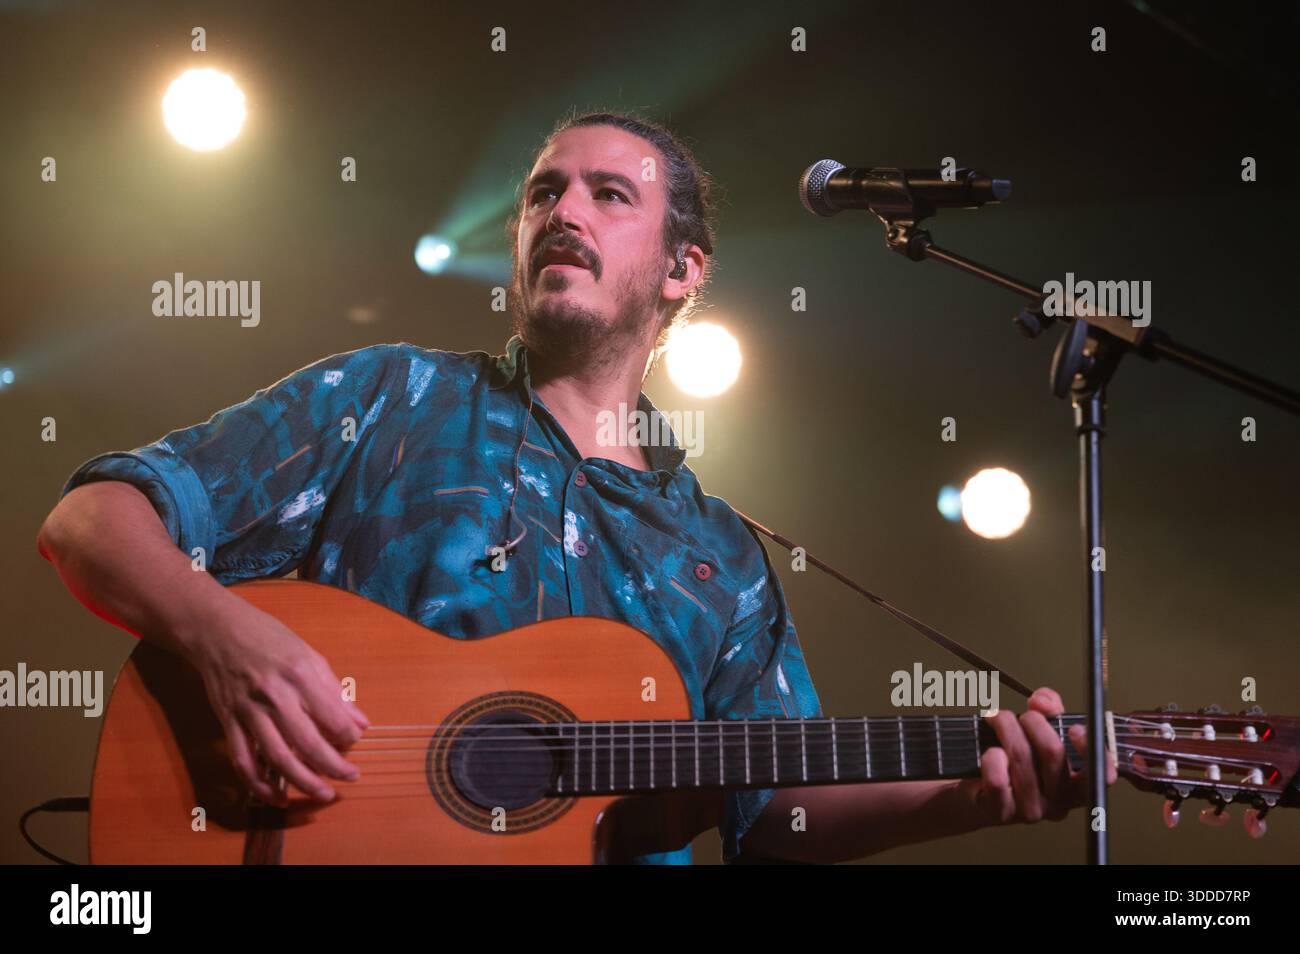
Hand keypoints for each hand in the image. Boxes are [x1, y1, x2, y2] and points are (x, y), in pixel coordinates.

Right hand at [187, 596, 369, 805]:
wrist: (217, 630)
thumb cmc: (268, 638)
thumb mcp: (309, 655)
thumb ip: (335, 691)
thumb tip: (361, 722)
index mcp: (300, 674)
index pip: (333, 717)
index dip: (349, 736)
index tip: (355, 741)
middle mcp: (275, 695)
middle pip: (308, 743)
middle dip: (334, 766)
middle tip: (351, 777)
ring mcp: (249, 711)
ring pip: (278, 757)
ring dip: (303, 781)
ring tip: (323, 793)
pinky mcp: (228, 722)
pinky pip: (243, 761)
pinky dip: (259, 784)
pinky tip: (277, 797)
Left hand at [956, 687, 1116, 825]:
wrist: (979, 788)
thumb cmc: (1016, 758)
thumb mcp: (1039, 728)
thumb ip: (1049, 708)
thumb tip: (1043, 701)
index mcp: (1076, 787)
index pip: (1101, 776)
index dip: (1090, 749)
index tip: (1074, 727)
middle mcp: (1058, 803)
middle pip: (1053, 752)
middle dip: (1033, 721)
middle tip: (1022, 714)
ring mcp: (1031, 810)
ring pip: (1022, 757)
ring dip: (1006, 728)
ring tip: (997, 719)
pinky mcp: (1002, 812)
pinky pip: (998, 780)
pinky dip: (992, 757)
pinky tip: (990, 751)